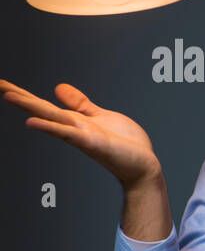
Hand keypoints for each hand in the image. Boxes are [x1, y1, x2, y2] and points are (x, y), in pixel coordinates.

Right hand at [1, 79, 161, 188]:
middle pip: (42, 108)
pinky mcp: (93, 143)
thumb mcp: (101, 116)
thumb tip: (57, 87)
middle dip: (19, 97)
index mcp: (75, 120)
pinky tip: (31, 122)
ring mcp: (81, 135)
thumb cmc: (126, 144)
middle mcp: (74, 127)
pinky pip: (68, 134)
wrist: (144, 166)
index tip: (2, 84)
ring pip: (51, 117)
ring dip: (30, 107)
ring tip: (7, 95)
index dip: (24, 94)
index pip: (44, 105)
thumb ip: (80, 104)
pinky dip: (51, 127)